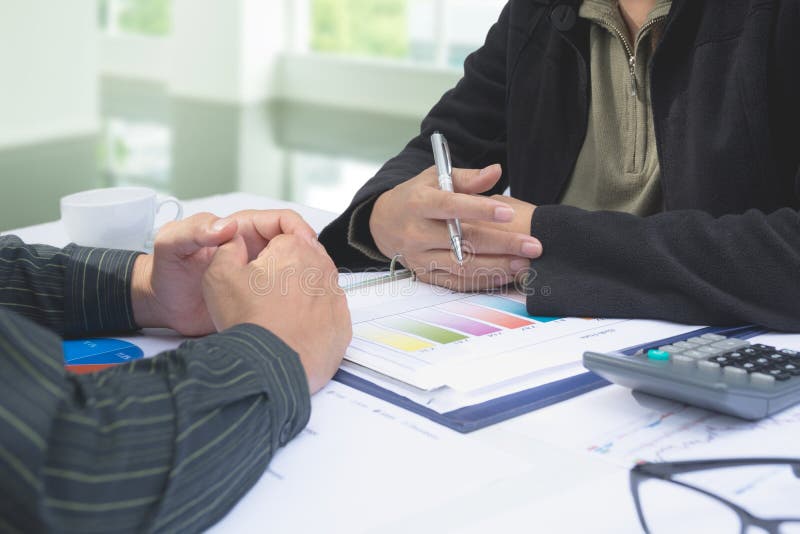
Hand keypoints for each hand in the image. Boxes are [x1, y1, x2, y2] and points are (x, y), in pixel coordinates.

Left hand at [132, 210, 317, 335]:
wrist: (162, 307)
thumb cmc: (165, 272)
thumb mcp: (171, 245)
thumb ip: (193, 231)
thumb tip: (227, 226)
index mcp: (239, 230)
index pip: (281, 220)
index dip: (298, 229)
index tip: (306, 245)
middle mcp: (252, 249)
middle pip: (293, 245)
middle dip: (308, 254)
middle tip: (316, 270)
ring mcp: (257, 273)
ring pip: (291, 269)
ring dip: (305, 276)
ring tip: (313, 290)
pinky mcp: (258, 296)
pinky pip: (282, 293)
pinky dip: (295, 297)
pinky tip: (299, 307)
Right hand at [201, 235, 350, 392]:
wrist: (272, 369)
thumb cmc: (250, 324)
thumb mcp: (219, 275)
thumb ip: (227, 246)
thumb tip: (234, 239)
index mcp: (296, 247)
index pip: (283, 229)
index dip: (263, 239)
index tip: (252, 253)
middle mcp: (323, 267)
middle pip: (301, 254)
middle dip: (281, 265)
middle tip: (259, 286)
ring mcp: (336, 296)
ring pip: (315, 282)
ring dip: (296, 288)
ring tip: (273, 308)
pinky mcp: (342, 322)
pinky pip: (326, 309)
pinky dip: (311, 313)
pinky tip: (291, 324)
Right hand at [369, 164, 541, 290]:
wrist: (383, 223)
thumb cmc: (417, 196)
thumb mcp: (435, 178)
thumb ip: (467, 177)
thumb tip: (496, 171)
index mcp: (419, 203)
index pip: (451, 207)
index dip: (480, 210)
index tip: (508, 212)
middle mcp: (416, 233)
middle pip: (463, 241)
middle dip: (502, 244)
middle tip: (533, 245)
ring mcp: (420, 257)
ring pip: (462, 267)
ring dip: (497, 267)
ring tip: (525, 263)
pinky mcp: (425, 275)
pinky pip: (456, 282)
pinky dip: (482, 281)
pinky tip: (505, 276)